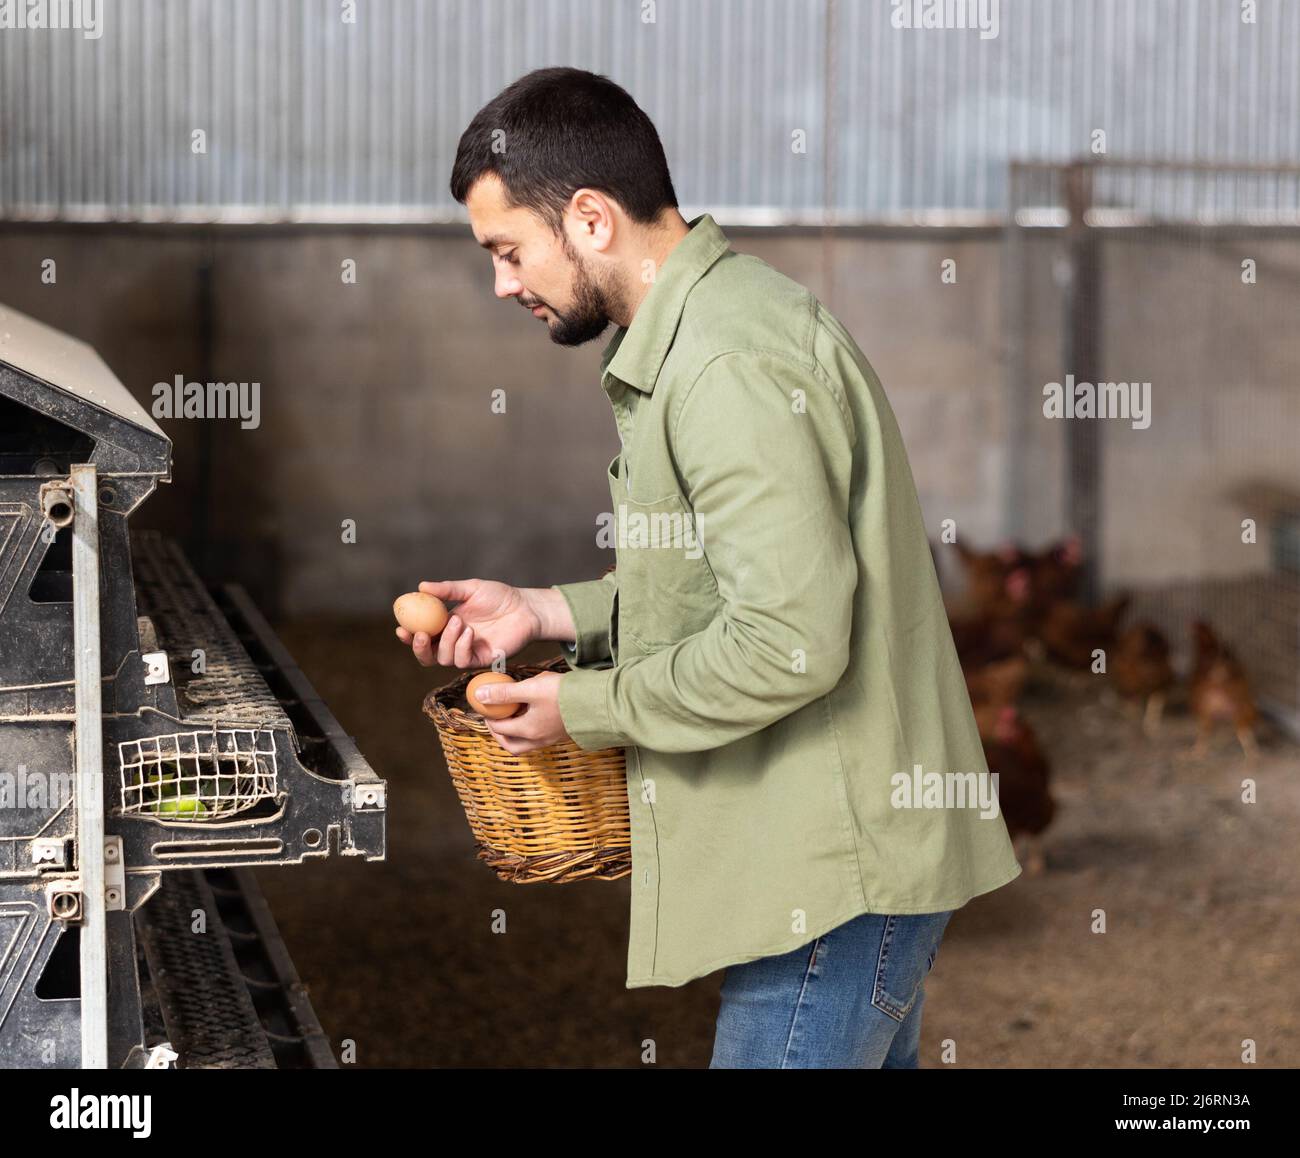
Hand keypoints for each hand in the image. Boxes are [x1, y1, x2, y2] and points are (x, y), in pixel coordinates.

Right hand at [395, 579, 539, 667]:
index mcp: (447, 626)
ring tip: (458, 621)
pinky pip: (463, 661)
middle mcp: (454, 642)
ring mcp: (467, 652)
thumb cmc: (499, 597)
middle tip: (421, 635)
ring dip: (446, 641)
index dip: (409, 636)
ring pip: (444, 659)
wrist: (525, 607)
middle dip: (419, 648)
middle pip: (428, 655)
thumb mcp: (470, 589)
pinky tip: (469, 633)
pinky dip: (461, 647)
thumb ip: (447, 590)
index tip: (401, 628)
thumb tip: (421, 586)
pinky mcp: (481, 659)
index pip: (423, 636)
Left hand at [473, 672, 570, 754]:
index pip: (500, 728)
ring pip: (526, 743)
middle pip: (512, 745)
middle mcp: (539, 739)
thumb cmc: (565, 694)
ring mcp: (552, 739)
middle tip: (494, 720)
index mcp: (529, 730)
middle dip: (499, 734)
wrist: (598, 701)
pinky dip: (529, 729)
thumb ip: (505, 693)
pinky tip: (533, 713)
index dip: (489, 718)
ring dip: (515, 733)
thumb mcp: (531, 689)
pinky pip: (539, 737)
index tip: (485, 706)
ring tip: (513, 715)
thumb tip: (480, 695)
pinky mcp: (562, 734)